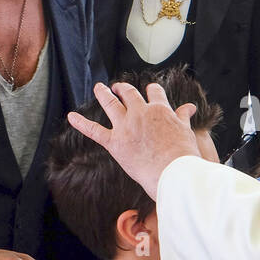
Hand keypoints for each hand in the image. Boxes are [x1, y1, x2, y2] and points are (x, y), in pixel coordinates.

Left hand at [67, 81, 200, 200]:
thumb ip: (183, 117)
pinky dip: (81, 123)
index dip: (151, 91)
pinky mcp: (115, 143)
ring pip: (111, 104)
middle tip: (119, 87)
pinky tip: (71, 116)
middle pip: (130, 93)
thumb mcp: (187, 132)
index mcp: (160, 110)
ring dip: (103, 94)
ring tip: (99, 88)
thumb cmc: (183, 156)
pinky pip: (94, 130)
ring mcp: (126, 126)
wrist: (174, 173)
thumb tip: (189, 107)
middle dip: (124, 88)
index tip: (150, 91)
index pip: (154, 92)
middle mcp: (141, 113)